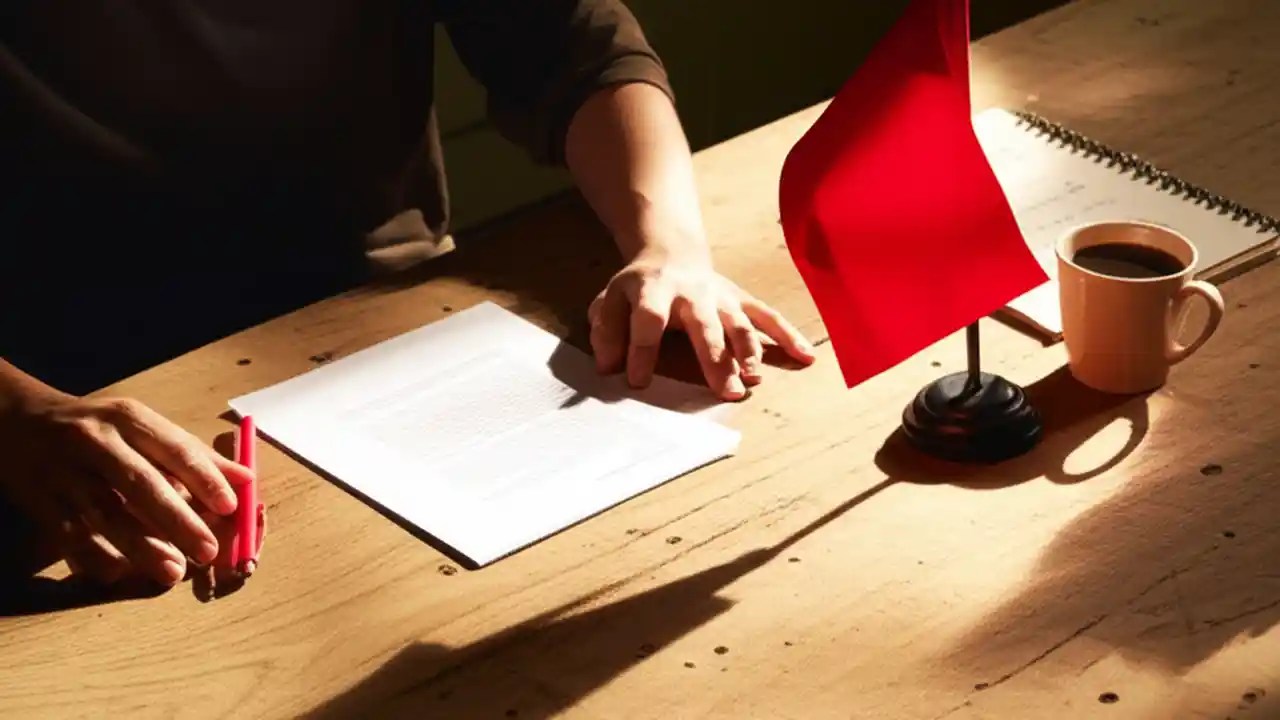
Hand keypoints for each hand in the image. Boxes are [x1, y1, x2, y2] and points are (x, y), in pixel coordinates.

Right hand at [0, 386, 249, 586]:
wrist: (17, 420)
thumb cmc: (96, 427)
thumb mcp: (139, 425)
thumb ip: (190, 453)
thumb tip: (245, 478)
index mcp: (129, 418)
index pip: (173, 448)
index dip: (204, 478)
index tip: (230, 506)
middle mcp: (96, 441)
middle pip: (141, 484)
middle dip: (177, 520)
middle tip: (207, 550)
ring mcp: (64, 471)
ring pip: (105, 513)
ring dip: (141, 546)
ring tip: (172, 571)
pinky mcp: (39, 499)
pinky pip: (68, 533)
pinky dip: (94, 555)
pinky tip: (119, 573)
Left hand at [589, 249, 816, 398]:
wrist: (670, 254)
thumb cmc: (637, 289)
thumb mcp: (609, 301)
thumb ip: (606, 331)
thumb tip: (607, 365)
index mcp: (653, 291)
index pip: (648, 321)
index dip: (641, 351)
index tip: (637, 381)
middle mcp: (692, 294)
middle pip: (704, 326)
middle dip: (715, 358)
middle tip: (725, 390)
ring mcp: (721, 297)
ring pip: (739, 324)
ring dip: (749, 351)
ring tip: (753, 379)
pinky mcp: (741, 301)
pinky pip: (768, 317)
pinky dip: (788, 335)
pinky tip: (806, 356)